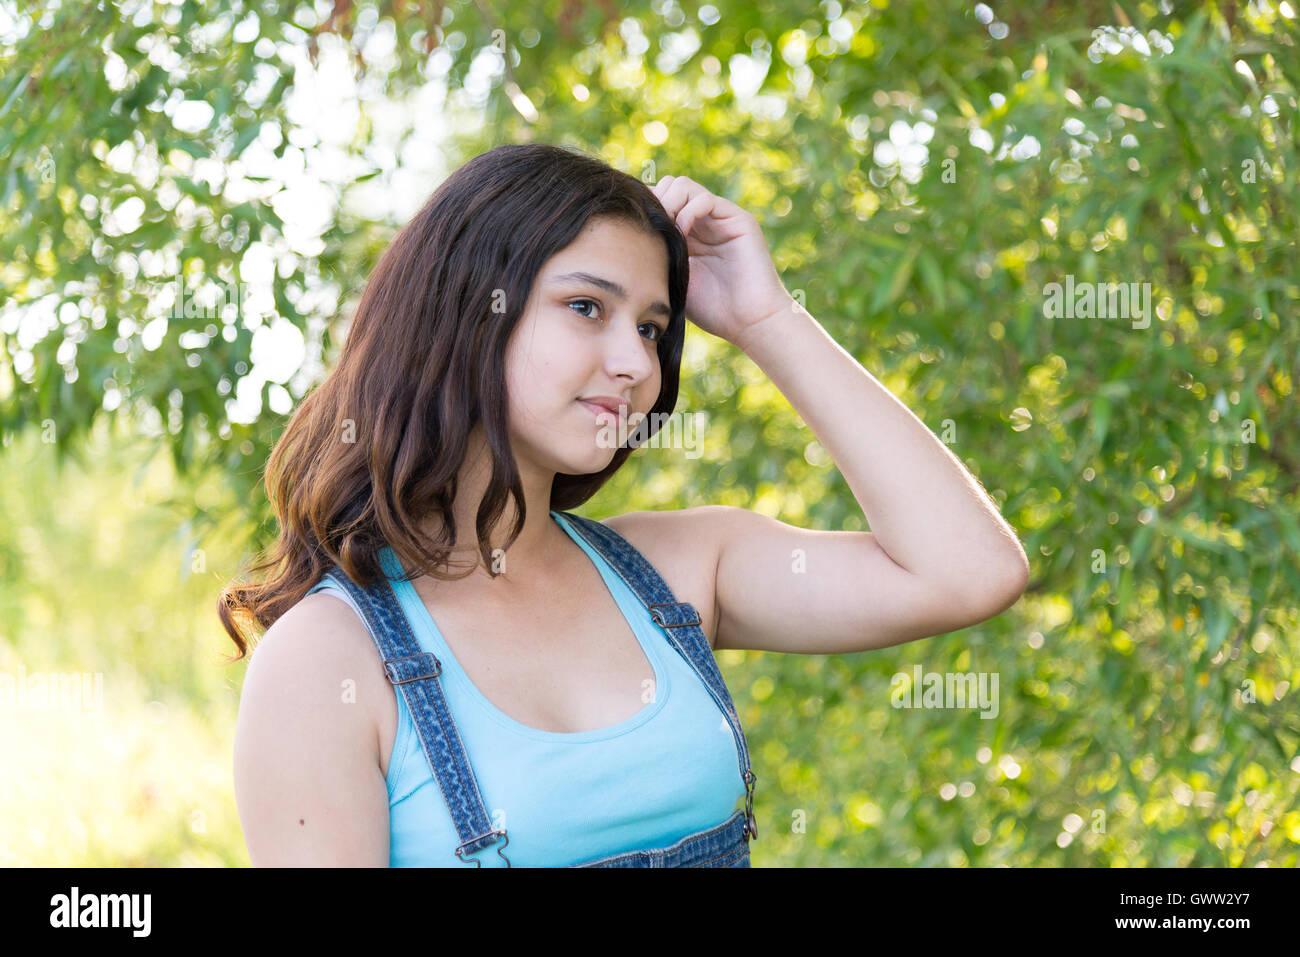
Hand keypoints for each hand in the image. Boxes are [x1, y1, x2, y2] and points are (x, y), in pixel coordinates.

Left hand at [650, 174, 794, 345]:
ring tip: (667, 231)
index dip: (644, 210)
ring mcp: (720, 219)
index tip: (634, 232)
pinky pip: (705, 199)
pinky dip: (688, 211)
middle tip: (651, 230)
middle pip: (666, 186)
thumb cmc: (712, 310)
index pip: (657, 201)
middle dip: (654, 203)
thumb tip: (621, 242)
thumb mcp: (672, 280)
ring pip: (682, 185)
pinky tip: (683, 233)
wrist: (749, 323)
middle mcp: (703, 221)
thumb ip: (655, 256)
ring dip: (668, 204)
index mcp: (687, 233)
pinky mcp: (738, 220)